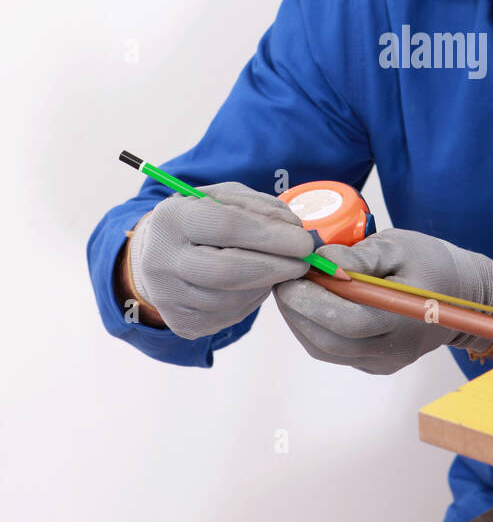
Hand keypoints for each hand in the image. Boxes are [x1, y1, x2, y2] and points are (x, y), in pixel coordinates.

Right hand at [127, 181, 314, 338]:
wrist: (160, 253)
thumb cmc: (202, 219)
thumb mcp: (226, 198)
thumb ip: (260, 207)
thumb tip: (294, 229)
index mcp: (171, 218)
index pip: (226, 227)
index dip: (271, 236)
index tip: (304, 241)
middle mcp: (161, 260)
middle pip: (228, 271)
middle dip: (276, 266)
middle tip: (304, 261)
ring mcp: (168, 296)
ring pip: (233, 298)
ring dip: (268, 283)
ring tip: (280, 267)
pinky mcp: (181, 322)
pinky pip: (231, 315)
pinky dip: (254, 298)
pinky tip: (257, 283)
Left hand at [272, 227, 492, 374]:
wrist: (465, 295)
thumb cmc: (433, 263)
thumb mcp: (400, 245)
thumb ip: (360, 257)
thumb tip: (321, 261)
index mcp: (404, 320)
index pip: (346, 321)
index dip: (311, 301)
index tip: (290, 276)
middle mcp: (393, 350)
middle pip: (328, 342)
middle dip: (296, 311)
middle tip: (283, 281)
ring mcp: (383, 362)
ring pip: (325, 350)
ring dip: (300, 321)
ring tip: (292, 289)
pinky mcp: (375, 363)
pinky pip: (334, 351)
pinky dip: (314, 329)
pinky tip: (310, 303)